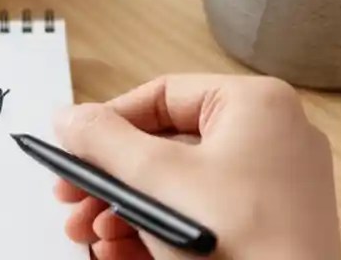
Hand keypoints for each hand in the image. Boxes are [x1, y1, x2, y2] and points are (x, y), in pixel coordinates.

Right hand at [53, 74, 340, 259]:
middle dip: (109, 179)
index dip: (107, 123)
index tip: (74, 148)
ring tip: (92, 234)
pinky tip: (119, 249)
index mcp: (255, 105)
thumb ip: (101, 138)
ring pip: (177, 184)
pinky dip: (157, 229)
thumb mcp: (154, 178)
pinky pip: (199, 212)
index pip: (160, 95)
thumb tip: (68, 116)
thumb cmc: (245, 244)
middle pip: (163, 145)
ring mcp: (273, 184)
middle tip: (72, 196)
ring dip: (123, 209)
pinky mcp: (267, 224)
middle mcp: (270, 137)